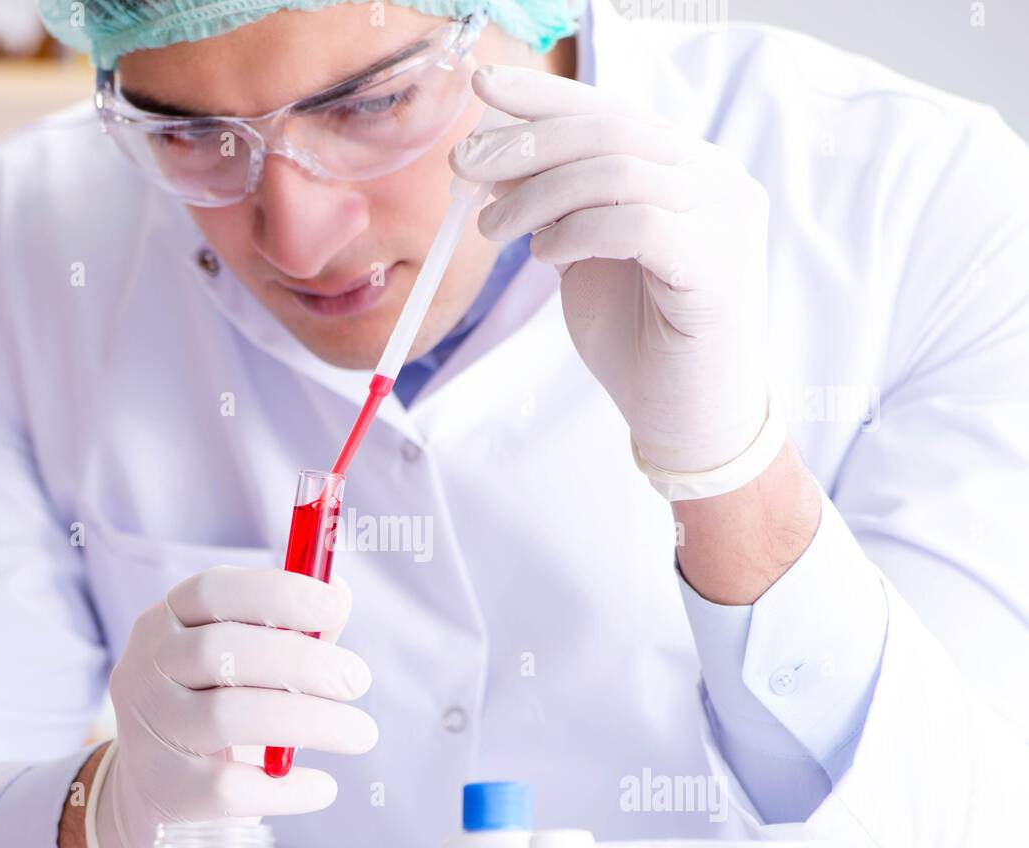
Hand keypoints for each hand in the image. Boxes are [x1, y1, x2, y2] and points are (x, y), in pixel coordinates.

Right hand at [88, 566, 376, 847]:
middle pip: (221, 652)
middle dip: (304, 662)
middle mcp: (147, 668)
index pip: (211, 590)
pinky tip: (323, 787)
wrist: (154, 783)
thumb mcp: (243, 657)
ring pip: (227, 717)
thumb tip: (339, 591)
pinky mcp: (164, 790)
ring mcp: (150, 730)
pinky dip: (286, 789)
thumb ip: (291, 624)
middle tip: (358, 679)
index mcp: (168, 620)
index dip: (277, 592)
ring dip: (310, 722)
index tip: (336, 606)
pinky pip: (228, 789)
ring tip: (362, 734)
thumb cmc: (215, 700)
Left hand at [451, 64, 770, 475]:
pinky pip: (635, 222)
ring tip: (497, 231)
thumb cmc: (640, 341)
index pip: (610, 111)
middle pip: (609, 130)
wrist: (687, 419)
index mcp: (685, 167)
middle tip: (466, 169)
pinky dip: (577, 232)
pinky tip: (548, 256)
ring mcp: (725, 217)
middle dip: (525, 144)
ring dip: (538, 196)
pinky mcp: (718, 264)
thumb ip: (554, 206)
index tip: (482, 85)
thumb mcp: (582, 256)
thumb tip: (495, 159)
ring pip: (617, 170)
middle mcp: (715, 178)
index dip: (544, 95)